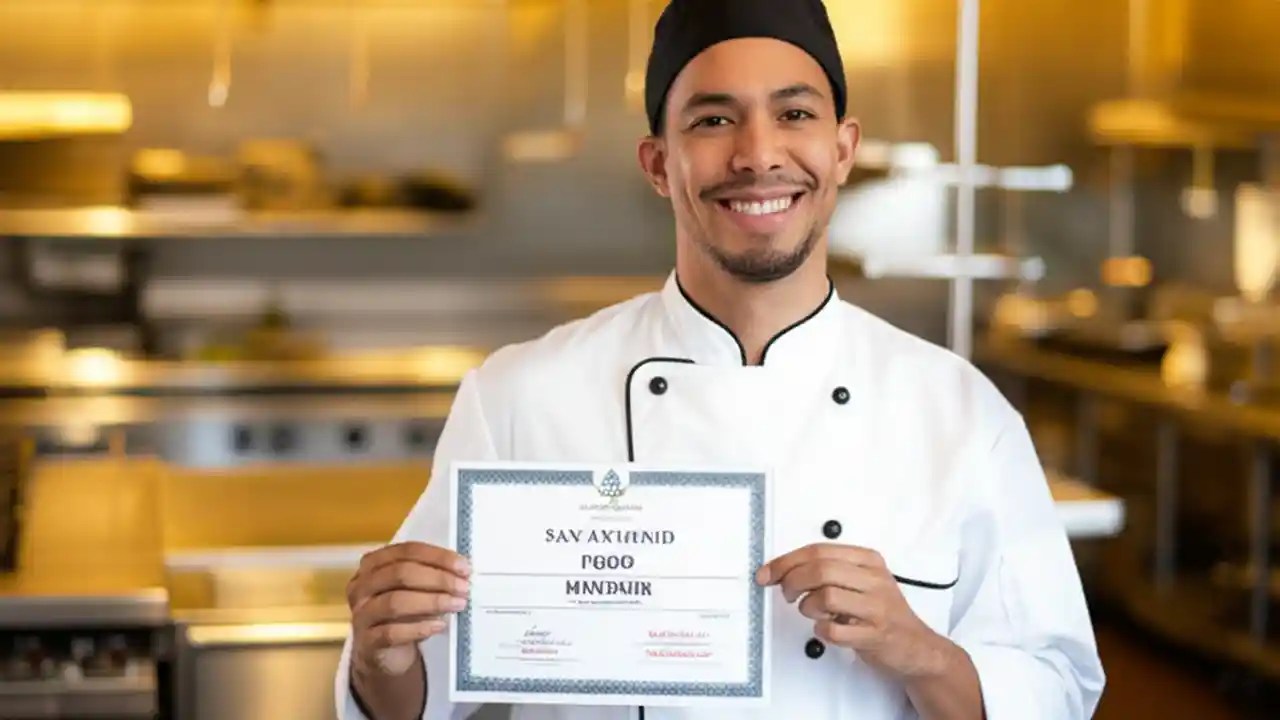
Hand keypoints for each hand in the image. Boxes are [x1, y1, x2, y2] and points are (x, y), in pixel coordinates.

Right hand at [347, 542, 470, 676]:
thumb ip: (428, 575)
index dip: (437, 557)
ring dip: (432, 602)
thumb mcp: (411, 590)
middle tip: (463, 588)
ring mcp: (361, 615)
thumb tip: (461, 571)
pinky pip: (392, 633)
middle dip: (438, 579)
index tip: (464, 567)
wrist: (384, 655)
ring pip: (395, 602)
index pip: (406, 551)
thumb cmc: (401, 615)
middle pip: (400, 574)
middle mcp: (361, 587)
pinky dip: (419, 628)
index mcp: (372, 565)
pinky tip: (439, 626)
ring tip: (457, 604)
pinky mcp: (366, 643)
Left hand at [755, 543, 944, 680]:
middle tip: (787, 594)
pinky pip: (834, 629)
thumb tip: (784, 570)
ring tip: (814, 613)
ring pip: (826, 596)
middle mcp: (874, 580)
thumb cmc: (882, 613)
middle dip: (792, 581)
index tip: (768, 573)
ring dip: (809, 607)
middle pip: (820, 570)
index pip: (818, 550)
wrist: (916, 647)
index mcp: (868, 561)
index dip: (786, 561)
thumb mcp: (862, 581)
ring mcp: (876, 607)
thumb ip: (830, 571)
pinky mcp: (875, 635)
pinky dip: (822, 630)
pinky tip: (827, 629)